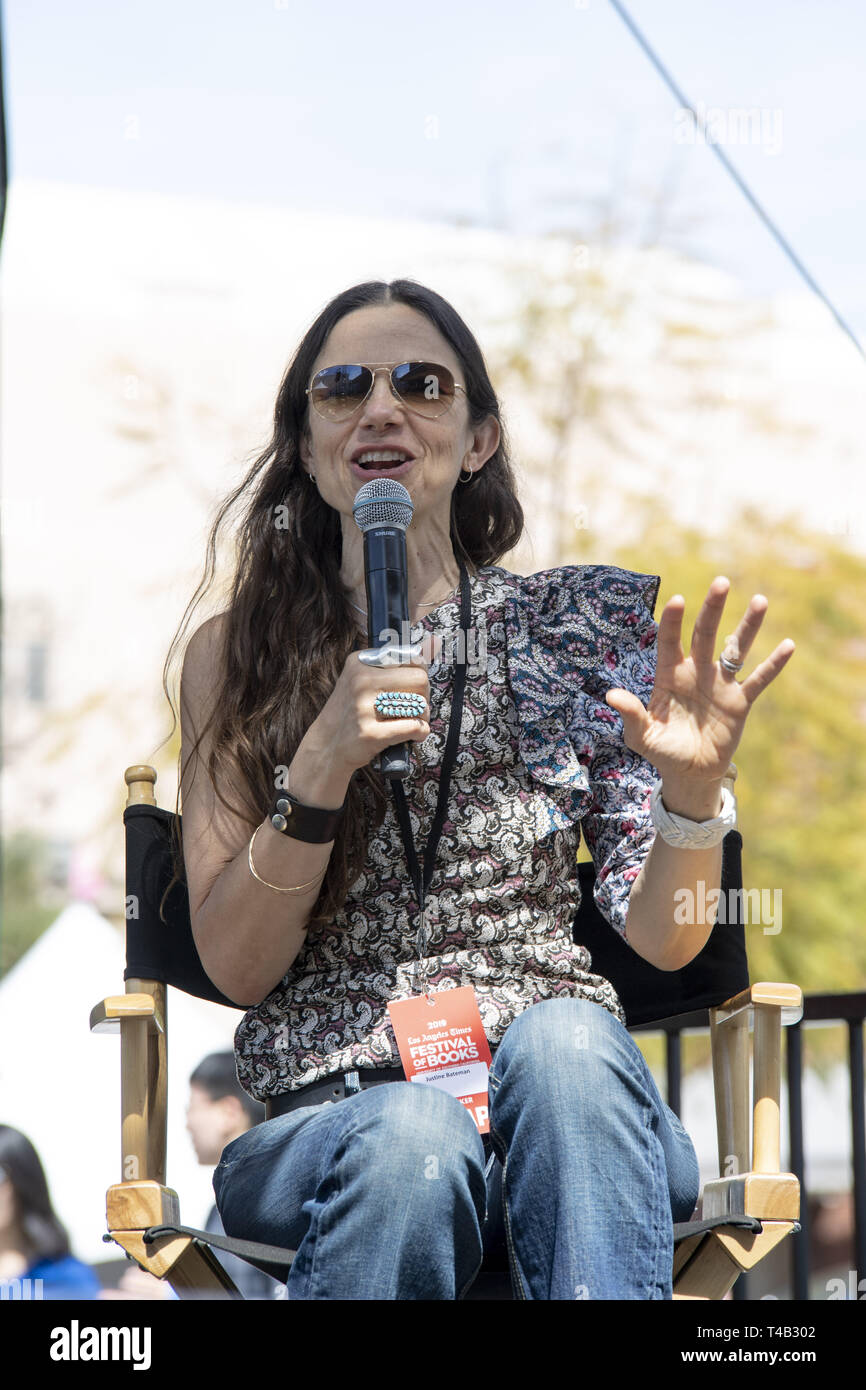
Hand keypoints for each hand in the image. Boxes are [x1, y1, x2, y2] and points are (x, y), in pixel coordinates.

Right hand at [305, 632, 440, 780]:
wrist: (325, 745)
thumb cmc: (352, 710)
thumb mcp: (364, 678)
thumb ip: (397, 661)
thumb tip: (436, 641)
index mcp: (361, 661)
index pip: (412, 658)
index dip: (418, 675)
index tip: (411, 687)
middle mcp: (361, 681)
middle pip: (420, 680)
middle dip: (424, 695)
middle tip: (415, 706)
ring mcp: (364, 707)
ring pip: (420, 705)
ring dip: (423, 716)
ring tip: (413, 721)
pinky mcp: (371, 733)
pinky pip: (414, 727)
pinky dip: (421, 732)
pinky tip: (414, 734)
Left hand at [605, 577, 794, 792]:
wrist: (689, 772)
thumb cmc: (661, 750)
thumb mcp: (641, 736)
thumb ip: (630, 714)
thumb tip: (611, 695)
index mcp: (669, 675)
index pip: (670, 642)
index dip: (672, 622)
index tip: (676, 600)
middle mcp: (696, 672)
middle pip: (704, 634)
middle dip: (712, 609)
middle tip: (721, 582)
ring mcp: (719, 684)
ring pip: (735, 648)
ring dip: (748, 626)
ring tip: (760, 601)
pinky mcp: (740, 701)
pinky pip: (759, 680)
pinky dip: (773, 665)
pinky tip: (788, 645)